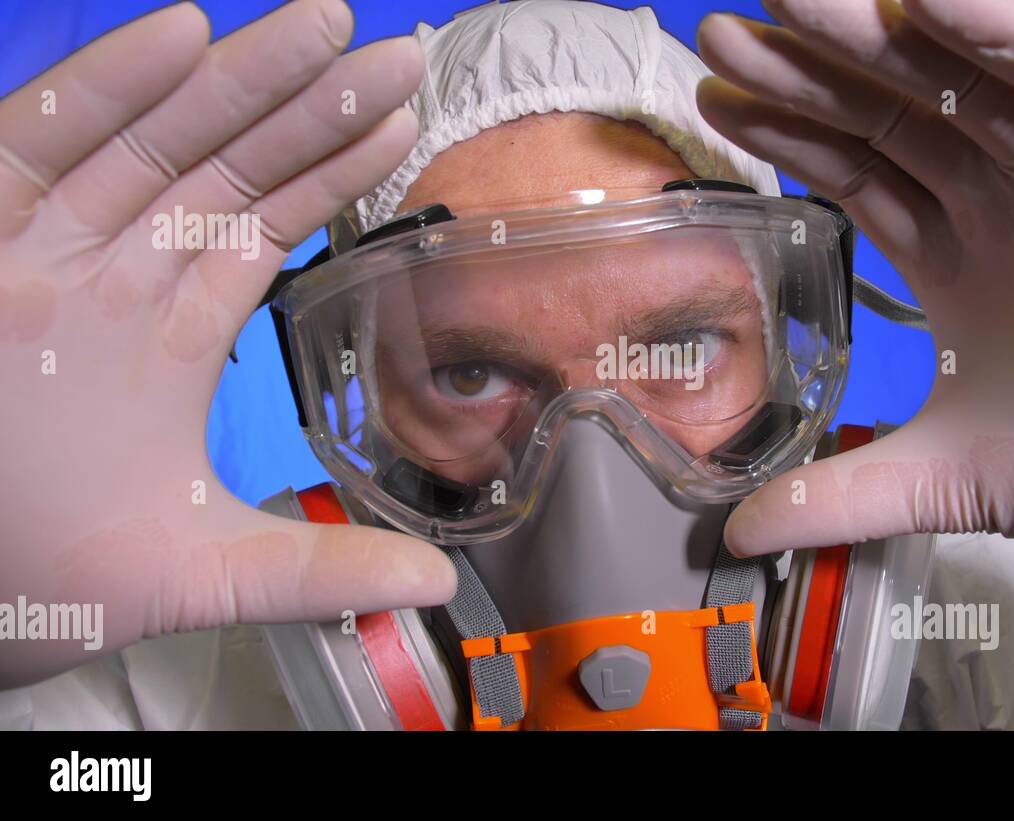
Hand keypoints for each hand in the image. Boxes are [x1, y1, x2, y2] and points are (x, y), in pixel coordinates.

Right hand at [0, 0, 454, 688]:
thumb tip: (435, 585)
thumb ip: (320, 568)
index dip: (332, 173)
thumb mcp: (205, 571)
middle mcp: (108, 277)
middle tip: (398, 52)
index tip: (402, 124)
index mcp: (165, 332)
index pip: (264, 228)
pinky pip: (32, 145)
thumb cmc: (47, 581)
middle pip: (222, 168)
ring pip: (149, 143)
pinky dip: (99, 91)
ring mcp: (39, 251)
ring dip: (234, 82)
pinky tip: (178, 36)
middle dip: (307, 107)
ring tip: (323, 27)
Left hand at [696, 0, 1013, 619]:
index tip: (714, 105)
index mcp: (956, 259)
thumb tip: (739, 536)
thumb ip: (837, 497)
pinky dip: (1002, 34)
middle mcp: (1003, 206)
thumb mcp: (938, 479)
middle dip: (805, 73)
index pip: (856, 175)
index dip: (788, 137)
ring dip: (877, 34)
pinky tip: (927, 2)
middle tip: (720, 37)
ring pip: (961, 82)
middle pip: (889, 115)